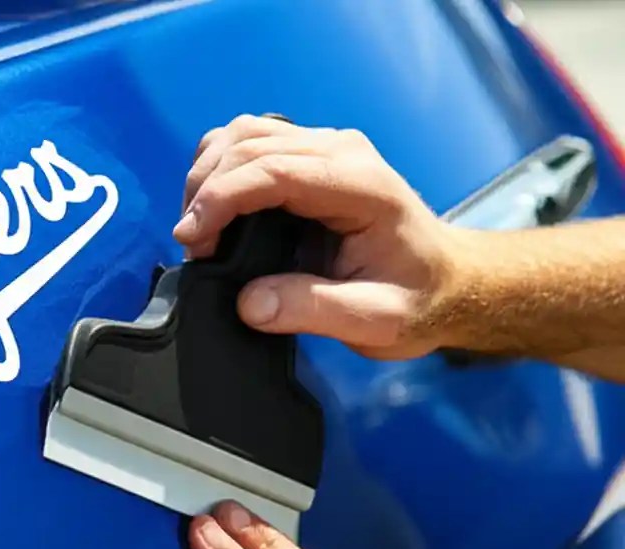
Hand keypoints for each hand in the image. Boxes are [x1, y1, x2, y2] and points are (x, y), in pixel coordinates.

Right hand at [173, 115, 467, 359]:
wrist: (449, 283)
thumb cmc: (420, 300)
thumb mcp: (376, 320)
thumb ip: (312, 310)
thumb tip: (249, 302)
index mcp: (360, 185)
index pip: (273, 168)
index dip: (221, 198)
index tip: (192, 239)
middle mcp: (341, 151)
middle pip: (248, 143)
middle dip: (205, 190)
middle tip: (193, 248)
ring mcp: (325, 148)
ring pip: (242, 135)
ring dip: (207, 175)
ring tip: (197, 229)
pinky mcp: (310, 157)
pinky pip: (250, 144)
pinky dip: (219, 171)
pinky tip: (213, 211)